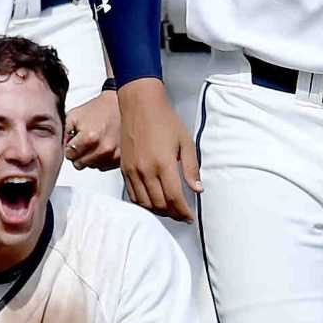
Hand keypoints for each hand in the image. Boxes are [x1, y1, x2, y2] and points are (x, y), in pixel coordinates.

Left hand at [63, 87, 124, 170]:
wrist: (117, 106)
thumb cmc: (97, 109)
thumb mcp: (73, 116)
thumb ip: (64, 133)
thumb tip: (63, 147)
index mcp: (89, 138)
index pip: (70, 156)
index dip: (69, 148)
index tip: (74, 142)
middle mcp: (103, 149)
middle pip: (80, 164)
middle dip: (79, 154)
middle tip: (84, 142)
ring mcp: (113, 155)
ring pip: (92, 167)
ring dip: (90, 158)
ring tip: (95, 143)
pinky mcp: (121, 158)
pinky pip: (104, 166)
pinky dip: (101, 159)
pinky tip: (102, 146)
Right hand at [116, 78, 199, 220]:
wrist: (140, 105)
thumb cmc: (165, 120)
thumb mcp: (185, 142)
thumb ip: (191, 168)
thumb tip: (197, 189)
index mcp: (163, 164)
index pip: (174, 198)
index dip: (183, 212)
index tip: (189, 217)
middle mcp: (146, 170)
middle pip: (159, 204)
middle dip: (173, 213)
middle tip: (181, 214)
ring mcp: (133, 170)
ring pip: (145, 203)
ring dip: (158, 210)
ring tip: (169, 210)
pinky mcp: (124, 168)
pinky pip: (132, 194)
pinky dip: (143, 203)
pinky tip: (152, 201)